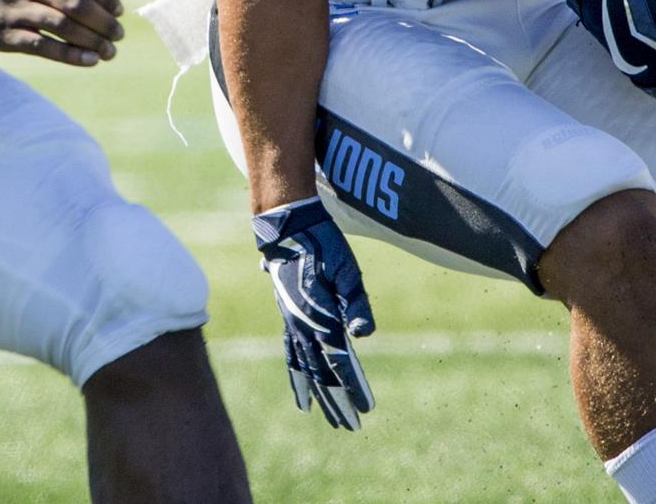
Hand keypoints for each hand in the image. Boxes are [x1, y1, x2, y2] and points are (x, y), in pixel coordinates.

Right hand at [0, 0, 123, 65]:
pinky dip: (68, 55)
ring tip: (109, 51)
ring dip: (92, 42)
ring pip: (62, 28)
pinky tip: (89, 60)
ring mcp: (14, 9)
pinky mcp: (1, 34)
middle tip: (118, 35)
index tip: (119, 10)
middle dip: (104, 23)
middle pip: (76, 5)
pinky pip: (40, 46)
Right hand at [252, 197, 375, 430]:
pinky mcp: (290, 320)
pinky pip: (292, 358)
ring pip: (307, 370)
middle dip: (338, 401)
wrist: (290, 230)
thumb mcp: (347, 269)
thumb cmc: (324, 246)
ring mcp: (294, 325)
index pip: (339, 361)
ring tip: (332, 420)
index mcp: (320, 316)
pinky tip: (303, 400)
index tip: (366, 408)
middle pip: (322, 373)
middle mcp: (304, 327)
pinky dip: (299, 380)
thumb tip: (364, 334)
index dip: (353, 386)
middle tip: (352, 426)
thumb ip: (355, 303)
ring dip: (320, 397)